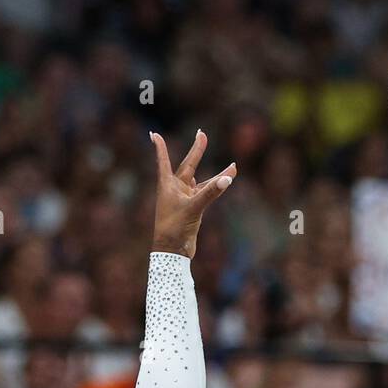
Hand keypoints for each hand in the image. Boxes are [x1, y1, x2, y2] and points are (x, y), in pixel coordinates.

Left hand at [150, 129, 235, 260]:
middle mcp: (175, 190)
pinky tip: (227, 180)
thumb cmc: (175, 229)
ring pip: (202, 182)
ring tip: (233, 166)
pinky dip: (216, 188)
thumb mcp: (193, 208)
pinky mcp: (192, 209)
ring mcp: (184, 199)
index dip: (160, 148)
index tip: (154, 135)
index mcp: (167, 186)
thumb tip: (227, 178)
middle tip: (202, 134)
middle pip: (187, 166)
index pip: (164, 161)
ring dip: (216, 174)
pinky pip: (206, 194)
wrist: (173, 253)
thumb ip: (210, 193)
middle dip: (196, 151)